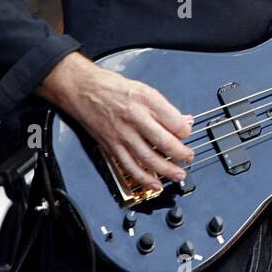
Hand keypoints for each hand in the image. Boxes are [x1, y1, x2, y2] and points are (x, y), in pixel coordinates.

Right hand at [37, 52, 194, 190]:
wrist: (83, 89)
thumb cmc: (112, 87)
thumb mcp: (144, 89)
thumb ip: (164, 108)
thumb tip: (183, 121)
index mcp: (147, 100)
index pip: (175, 122)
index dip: (186, 131)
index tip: (187, 134)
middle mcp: (135, 118)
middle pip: (165, 142)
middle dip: (182, 154)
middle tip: (189, 158)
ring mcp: (123, 134)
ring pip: (149, 158)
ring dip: (167, 170)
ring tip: (179, 175)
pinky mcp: (112, 146)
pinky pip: (130, 166)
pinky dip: (144, 178)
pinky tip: (155, 184)